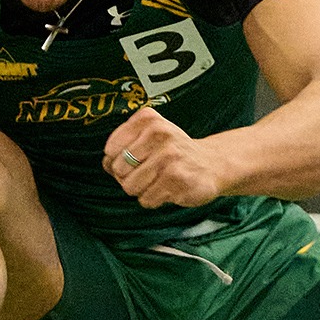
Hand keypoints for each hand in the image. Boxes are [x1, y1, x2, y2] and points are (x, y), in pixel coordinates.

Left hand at [102, 107, 223, 208]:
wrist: (212, 163)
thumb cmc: (175, 152)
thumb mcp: (150, 137)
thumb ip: (123, 147)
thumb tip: (106, 164)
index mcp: (148, 120)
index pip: (111, 148)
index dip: (118, 160)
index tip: (135, 160)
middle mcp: (159, 134)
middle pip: (119, 169)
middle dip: (129, 177)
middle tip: (149, 172)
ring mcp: (169, 156)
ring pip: (130, 186)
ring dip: (142, 189)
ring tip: (159, 180)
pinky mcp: (177, 179)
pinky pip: (146, 199)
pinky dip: (155, 199)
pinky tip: (169, 188)